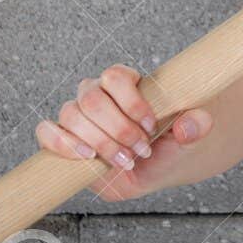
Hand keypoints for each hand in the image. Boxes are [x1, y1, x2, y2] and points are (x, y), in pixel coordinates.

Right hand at [35, 63, 213, 201]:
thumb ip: (196, 127)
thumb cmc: (173, 145)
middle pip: (91, 98)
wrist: (160, 167)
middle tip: (140, 149)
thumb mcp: (192, 137)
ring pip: (70, 114)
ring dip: (98, 140)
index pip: (115, 75)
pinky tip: (86, 157)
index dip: (131, 102)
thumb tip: (188, 126)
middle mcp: (98, 96)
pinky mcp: (64, 141)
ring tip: (122, 159)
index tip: (151, 127)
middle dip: (117, 128)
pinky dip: (61, 144)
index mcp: (126, 84)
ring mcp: (79, 118)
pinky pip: (46, 132)